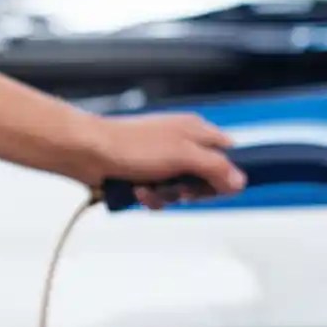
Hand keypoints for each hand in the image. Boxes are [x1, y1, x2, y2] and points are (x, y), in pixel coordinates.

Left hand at [87, 113, 245, 209]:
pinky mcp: (144, 174)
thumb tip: (239, 180)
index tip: (215, 187)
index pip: (228, 154)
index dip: (225, 174)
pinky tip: (137, 190)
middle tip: (177, 186)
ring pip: (179, 190)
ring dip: (165, 195)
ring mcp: (162, 160)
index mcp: (195, 130)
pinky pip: (158, 194)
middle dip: (189, 190)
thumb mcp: (182, 155)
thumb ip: (215, 167)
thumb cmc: (129, 145)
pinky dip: (149, 196)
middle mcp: (180, 143)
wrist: (87, 153)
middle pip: (204, 178)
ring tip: (149, 187)